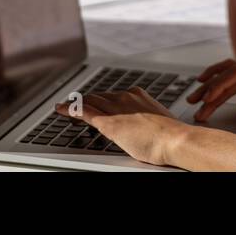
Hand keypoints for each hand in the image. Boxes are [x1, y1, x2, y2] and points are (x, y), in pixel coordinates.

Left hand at [55, 87, 186, 166]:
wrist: (175, 139)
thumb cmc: (171, 135)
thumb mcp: (159, 122)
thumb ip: (147, 121)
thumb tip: (147, 127)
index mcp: (138, 95)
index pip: (113, 95)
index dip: (102, 100)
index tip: (98, 103)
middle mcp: (125, 97)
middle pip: (99, 97)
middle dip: (87, 101)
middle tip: (77, 107)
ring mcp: (115, 108)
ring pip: (89, 102)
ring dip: (76, 105)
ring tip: (66, 108)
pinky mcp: (108, 122)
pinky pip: (83, 112)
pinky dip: (69, 109)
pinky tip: (60, 109)